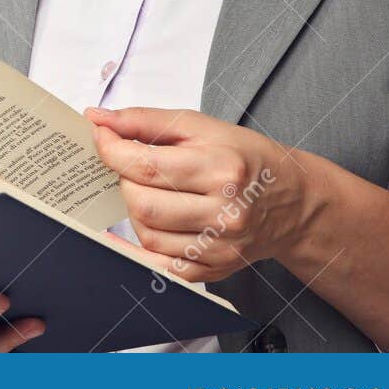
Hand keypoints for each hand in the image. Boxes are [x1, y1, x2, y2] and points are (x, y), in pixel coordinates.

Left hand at [84, 105, 320, 282]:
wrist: (290, 200)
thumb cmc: (243, 157)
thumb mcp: (200, 126)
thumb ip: (145, 121)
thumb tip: (98, 118)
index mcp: (221, 169)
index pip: (146, 165)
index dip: (110, 149)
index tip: (100, 136)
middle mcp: (224, 212)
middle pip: (143, 203)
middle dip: (123, 181)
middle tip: (131, 167)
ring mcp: (219, 247)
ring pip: (147, 235)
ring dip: (133, 210)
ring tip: (146, 191)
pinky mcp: (213, 270)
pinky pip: (160, 267)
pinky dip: (136, 249)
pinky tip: (132, 228)